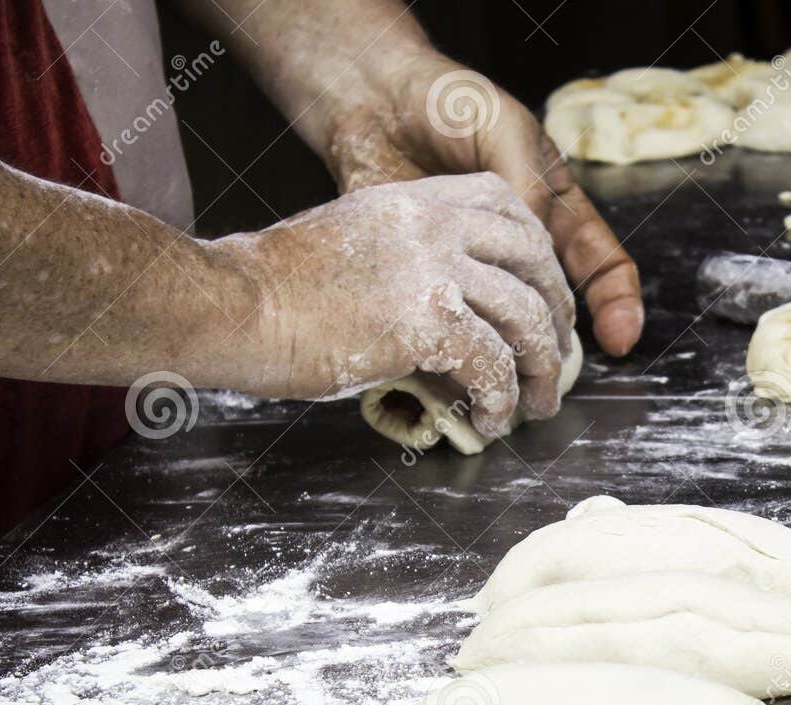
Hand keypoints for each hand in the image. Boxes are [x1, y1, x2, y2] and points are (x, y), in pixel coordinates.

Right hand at [210, 172, 572, 436]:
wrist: (235, 305)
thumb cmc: (275, 290)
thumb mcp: (353, 242)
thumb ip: (406, 256)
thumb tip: (445, 300)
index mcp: (414, 200)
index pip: (507, 204)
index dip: (538, 253)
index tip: (543, 293)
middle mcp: (433, 224)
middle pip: (533, 259)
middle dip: (556, 313)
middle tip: (555, 356)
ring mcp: (434, 268)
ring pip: (525, 316)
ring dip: (539, 368)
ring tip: (536, 403)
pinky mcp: (428, 320)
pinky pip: (493, 364)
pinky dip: (501, 398)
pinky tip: (491, 418)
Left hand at [326, 51, 644, 356]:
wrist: (375, 100)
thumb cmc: (450, 103)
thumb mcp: (506, 133)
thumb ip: (530, 191)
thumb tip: (540, 253)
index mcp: (555, 210)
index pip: (600, 264)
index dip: (617, 304)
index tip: (620, 339)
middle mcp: (520, 247)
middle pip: (556, 309)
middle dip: (558, 348)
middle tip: (549, 378)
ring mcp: (476, 266)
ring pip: (505, 325)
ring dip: (510, 358)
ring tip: (509, 385)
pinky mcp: (434, 276)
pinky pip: (451, 320)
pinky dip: (458, 346)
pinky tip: (457, 365)